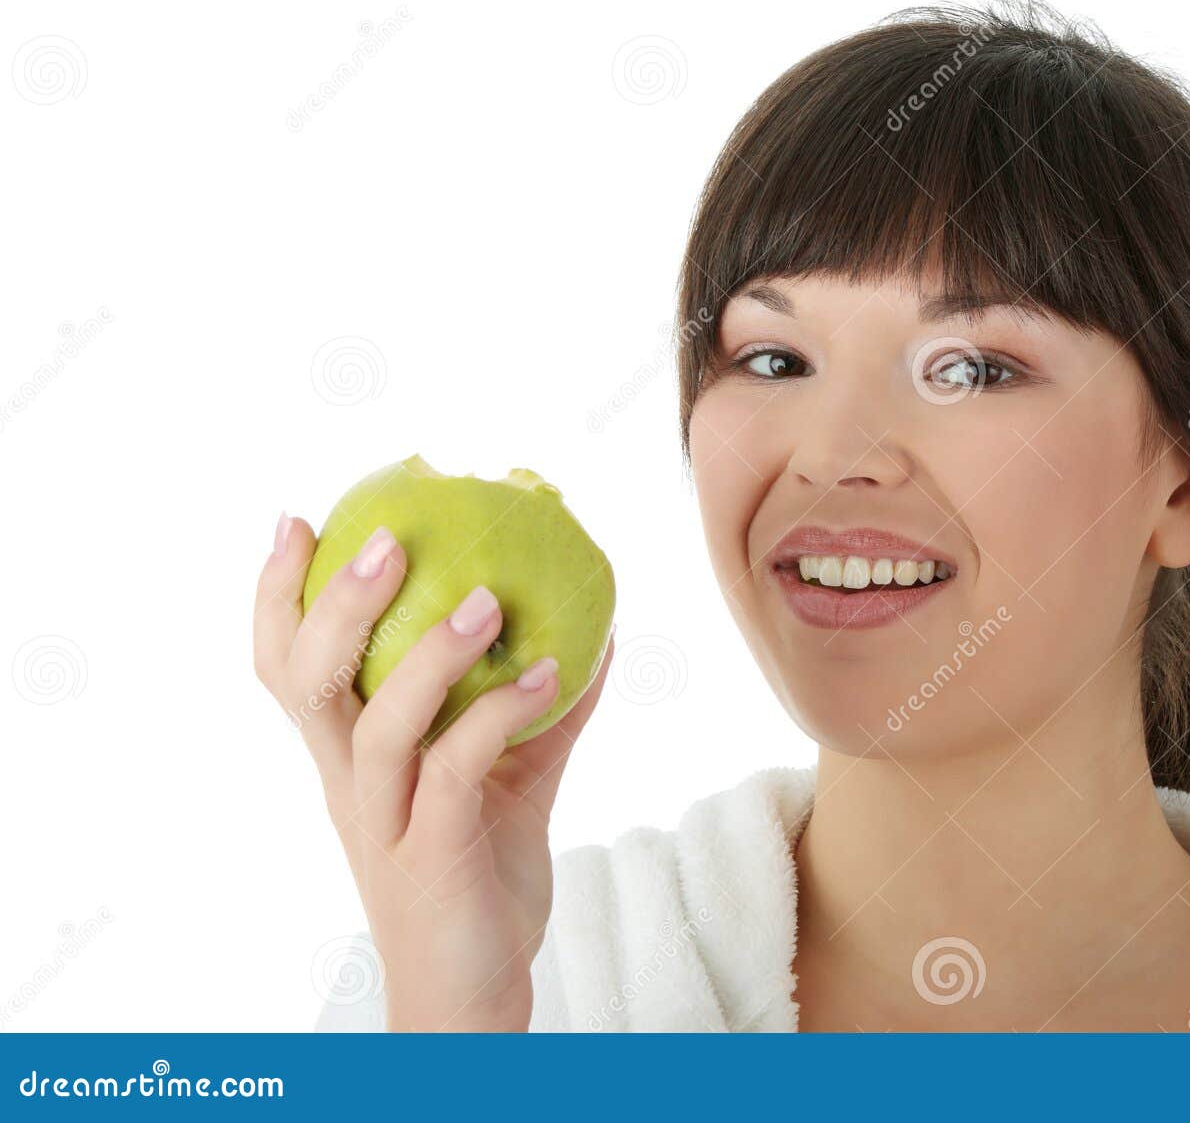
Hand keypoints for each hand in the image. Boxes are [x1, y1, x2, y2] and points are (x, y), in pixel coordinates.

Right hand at [253, 514, 611, 1030]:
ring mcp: (387, 821)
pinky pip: (458, 771)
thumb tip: (592, 633)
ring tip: (489, 599)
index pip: (288, 668)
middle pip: (307, 682)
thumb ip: (537, 710)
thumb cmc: (481, 873)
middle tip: (386, 537)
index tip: (297, 519)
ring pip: (381, 724)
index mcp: (349, 757)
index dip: (279, 594)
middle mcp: (352, 783)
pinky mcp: (433, 855)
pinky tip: (555, 674)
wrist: (476, 988)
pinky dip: (504, 715)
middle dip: (337, 603)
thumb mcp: (510, 778)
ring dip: (431, 654)